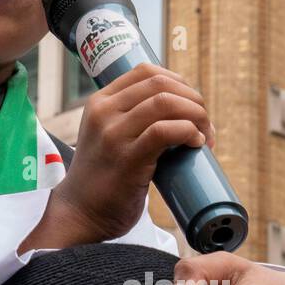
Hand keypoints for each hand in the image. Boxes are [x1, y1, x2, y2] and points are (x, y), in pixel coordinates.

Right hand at [47, 64, 214, 245]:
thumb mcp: (107, 135)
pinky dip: (188, 131)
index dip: (179, 83)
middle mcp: (103, 112)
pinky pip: (164, 131)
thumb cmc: (104, 177)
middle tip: (204, 125)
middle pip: (160, 84)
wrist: (80, 213)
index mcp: (100, 102)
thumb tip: (181, 108)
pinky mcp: (126, 159)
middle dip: (193, 99)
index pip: (146, 71)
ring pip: (165, 102)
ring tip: (203, 137)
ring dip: (196, 116)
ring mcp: (113, 134)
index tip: (191, 106)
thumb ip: (131, 118)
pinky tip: (195, 143)